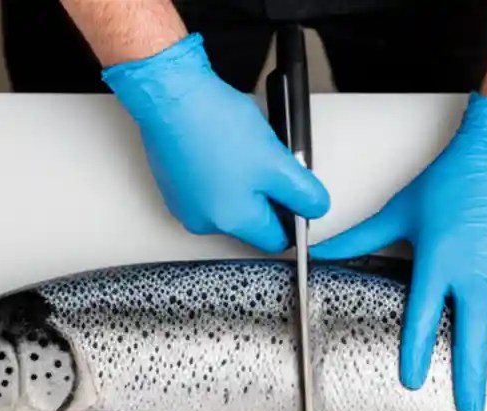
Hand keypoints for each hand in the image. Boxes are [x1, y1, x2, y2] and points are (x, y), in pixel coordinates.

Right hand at [102, 34, 328, 251]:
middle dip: (266, 194)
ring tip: (243, 149)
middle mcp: (204, 221)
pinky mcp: (173, 184)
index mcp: (232, 221)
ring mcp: (184, 203)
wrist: (170, 93)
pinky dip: (220, 172)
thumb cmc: (216, 124)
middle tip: (269, 161)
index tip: (297, 196)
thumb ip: (302, 193)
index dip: (292, 217)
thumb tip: (316, 210)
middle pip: (252, 221)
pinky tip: (222, 146)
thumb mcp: (276, 161)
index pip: (275, 239)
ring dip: (243, 182)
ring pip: (230, 201)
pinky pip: (208, 187)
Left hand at [311, 93, 486, 410]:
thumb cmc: (453, 179)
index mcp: (439, 262)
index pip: (423, 317)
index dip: (417, 351)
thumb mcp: (399, 211)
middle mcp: (477, 272)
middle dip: (471, 378)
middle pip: (472, 336)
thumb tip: (320, 252)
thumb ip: (360, 240)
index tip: (413, 381)